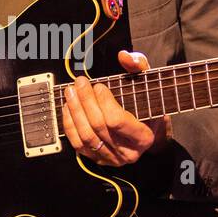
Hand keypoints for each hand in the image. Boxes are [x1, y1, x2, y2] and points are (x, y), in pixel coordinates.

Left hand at [62, 50, 172, 165]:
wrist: (147, 133)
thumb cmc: (147, 106)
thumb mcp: (149, 84)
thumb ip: (139, 67)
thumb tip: (123, 56)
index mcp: (144, 137)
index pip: (116, 121)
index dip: (104, 102)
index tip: (99, 86)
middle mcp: (128, 153)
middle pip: (98, 126)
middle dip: (85, 101)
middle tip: (79, 83)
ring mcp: (111, 159)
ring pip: (86, 136)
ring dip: (75, 111)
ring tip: (70, 92)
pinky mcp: (97, 159)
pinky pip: (78, 144)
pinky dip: (70, 125)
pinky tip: (68, 107)